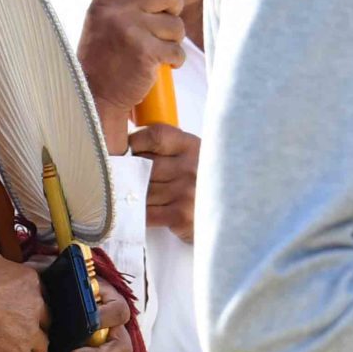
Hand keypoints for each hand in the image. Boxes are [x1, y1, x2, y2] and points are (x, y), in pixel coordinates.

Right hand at [0, 243, 47, 351]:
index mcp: (29, 281)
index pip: (43, 292)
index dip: (35, 300)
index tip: (26, 305)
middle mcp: (35, 306)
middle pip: (46, 319)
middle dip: (38, 324)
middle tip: (25, 329)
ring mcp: (29, 333)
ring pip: (42, 345)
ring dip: (35, 348)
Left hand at [44, 275, 134, 351]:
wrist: (46, 304)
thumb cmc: (54, 286)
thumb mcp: (52, 274)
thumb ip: (47, 267)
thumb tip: (38, 264)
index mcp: (107, 302)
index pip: (119, 311)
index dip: (106, 318)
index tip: (89, 321)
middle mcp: (110, 328)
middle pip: (122, 349)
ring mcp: (101, 349)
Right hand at [76, 0, 186, 119]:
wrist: (92, 97)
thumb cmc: (104, 62)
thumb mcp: (104, 25)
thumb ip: (124, 6)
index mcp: (103, 0)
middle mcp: (114, 8)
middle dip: (174, 9)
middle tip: (164, 25)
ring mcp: (128, 27)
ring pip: (175, 24)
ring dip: (172, 41)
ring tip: (153, 53)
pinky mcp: (143, 49)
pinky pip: (176, 49)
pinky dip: (173, 62)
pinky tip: (156, 68)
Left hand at [128, 123, 199, 242]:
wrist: (230, 216)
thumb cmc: (199, 184)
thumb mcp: (190, 158)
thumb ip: (164, 149)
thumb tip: (124, 145)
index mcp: (191, 145)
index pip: (154, 135)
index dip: (134, 143)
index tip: (125, 152)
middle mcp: (191, 167)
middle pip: (142, 165)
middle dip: (127, 173)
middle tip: (121, 179)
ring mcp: (187, 191)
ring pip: (140, 190)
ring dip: (130, 196)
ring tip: (128, 198)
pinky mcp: (183, 216)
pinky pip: (146, 213)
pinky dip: (137, 214)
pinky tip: (137, 214)